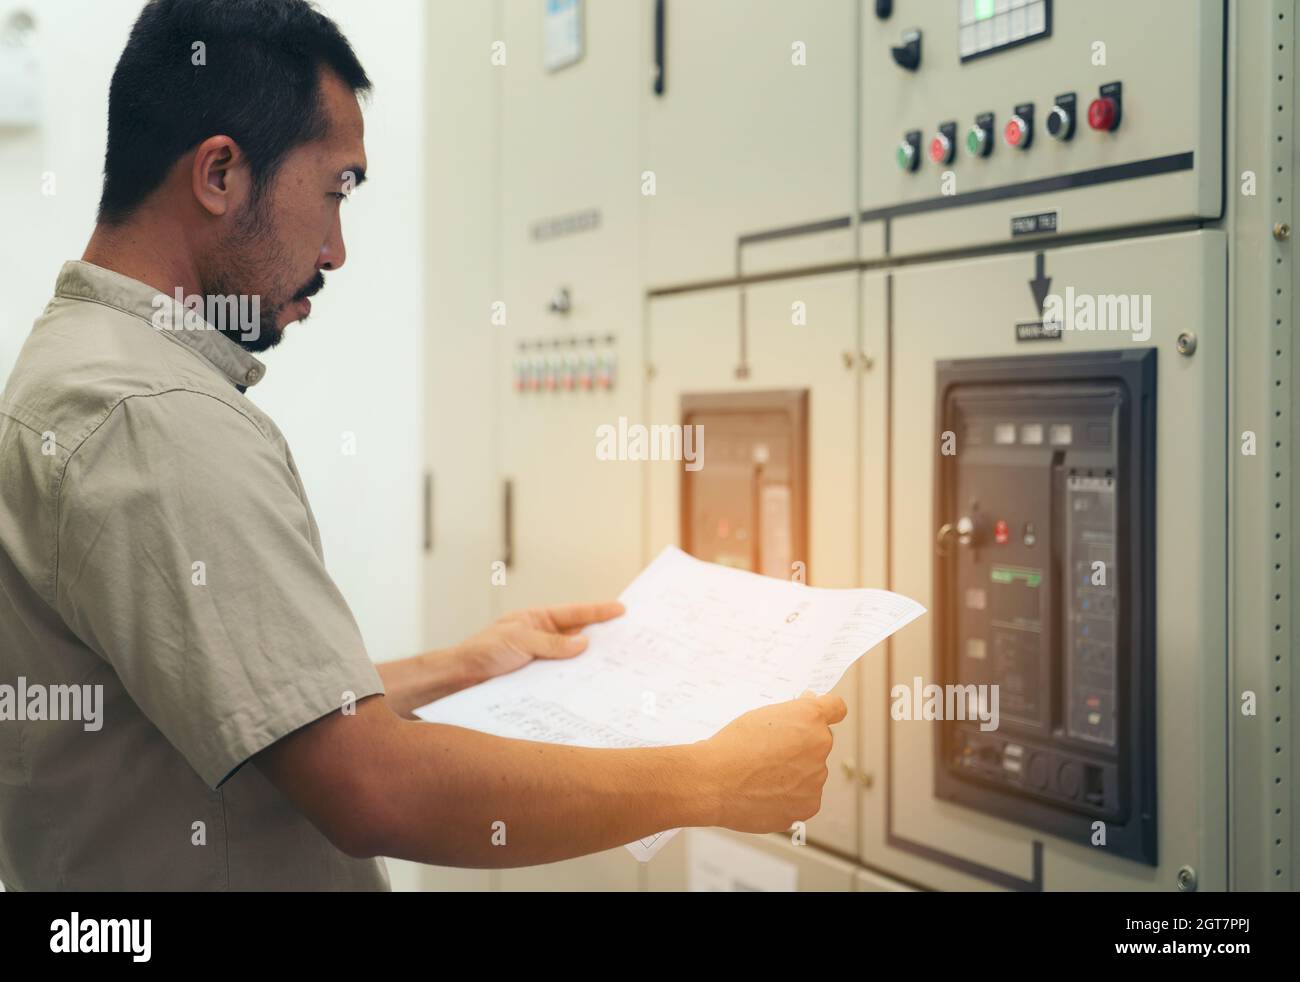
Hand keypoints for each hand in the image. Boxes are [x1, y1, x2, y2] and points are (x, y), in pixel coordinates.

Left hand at [454, 601, 625, 684]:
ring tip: (615, 667)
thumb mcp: (520, 641)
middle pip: (578, 635)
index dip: (598, 611)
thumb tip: (583, 643)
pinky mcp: (537, 680)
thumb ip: (551, 644)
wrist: (459, 679)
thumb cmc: (483, 651)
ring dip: (590, 663)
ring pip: (572, 659)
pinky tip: (589, 688)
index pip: (574, 613)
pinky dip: (575, 681)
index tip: (622, 609)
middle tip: (629, 639)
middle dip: (601, 637)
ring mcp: (541, 660)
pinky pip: (561, 679)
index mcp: (538, 620)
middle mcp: (542, 638)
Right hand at [698, 691, 846, 833]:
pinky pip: (804, 797)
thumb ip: (790, 714)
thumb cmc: (731, 747)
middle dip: (802, 746)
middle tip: (773, 752)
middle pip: (820, 743)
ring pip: (811, 773)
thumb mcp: (759, 716)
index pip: (836, 708)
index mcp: (809, 717)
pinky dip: (789, 797)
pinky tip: (766, 793)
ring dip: (795, 774)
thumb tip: (805, 708)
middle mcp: (819, 745)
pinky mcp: (809, 805)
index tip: (821, 716)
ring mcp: (816, 778)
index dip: (827, 711)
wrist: (714, 782)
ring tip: (762, 776)